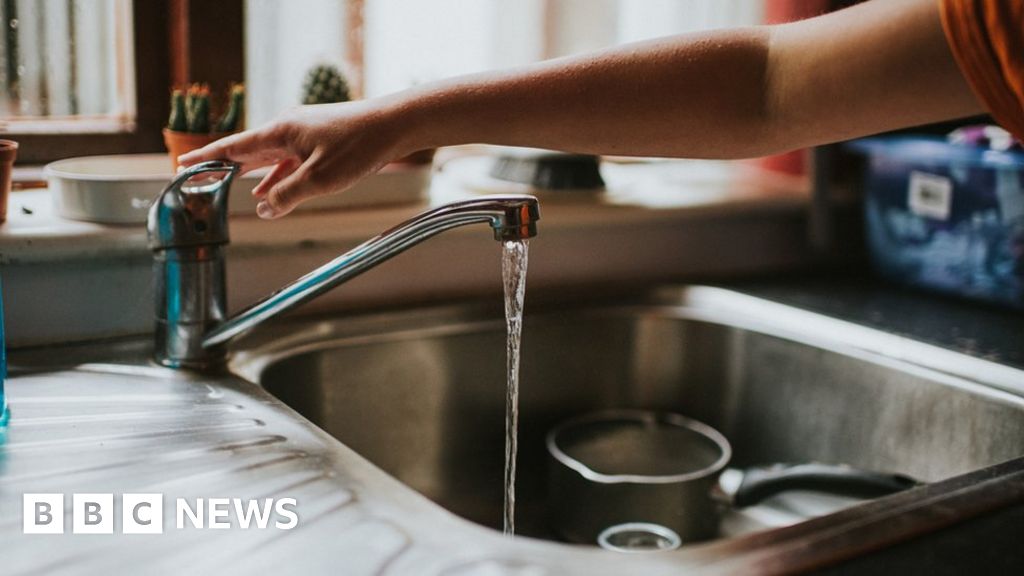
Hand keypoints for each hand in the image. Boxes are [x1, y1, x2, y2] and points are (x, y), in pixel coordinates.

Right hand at [177, 99, 409, 218]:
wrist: (393, 125)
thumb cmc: (358, 147)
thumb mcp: (319, 179)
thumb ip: (288, 195)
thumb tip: (264, 208)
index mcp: (279, 132)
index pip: (232, 147)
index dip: (205, 158)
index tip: (182, 166)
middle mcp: (286, 129)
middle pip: (245, 150)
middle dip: (221, 166)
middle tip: (196, 178)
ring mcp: (303, 134)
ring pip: (268, 157)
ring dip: (249, 175)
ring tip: (227, 188)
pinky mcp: (319, 141)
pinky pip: (288, 161)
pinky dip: (276, 176)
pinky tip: (269, 191)